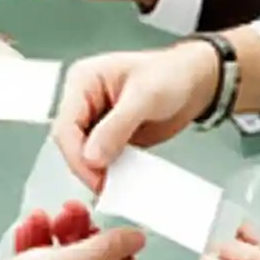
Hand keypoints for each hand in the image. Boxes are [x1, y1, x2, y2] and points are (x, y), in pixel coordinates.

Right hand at [53, 42, 217, 191]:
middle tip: (105, 185)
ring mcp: (95, 120)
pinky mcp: (108, 137)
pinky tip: (122, 178)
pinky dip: (109, 171)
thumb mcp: (145, 97)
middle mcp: (83, 101)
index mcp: (83, 81)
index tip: (95, 175)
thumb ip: (116, 127)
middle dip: (85, 166)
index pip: (65, 124)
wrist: (194, 83)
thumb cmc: (171, 74)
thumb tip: (92, 157)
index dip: (76, 153)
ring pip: (82, 154)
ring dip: (96, 171)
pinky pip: (100, 159)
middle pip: (69, 142)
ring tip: (115, 184)